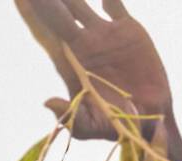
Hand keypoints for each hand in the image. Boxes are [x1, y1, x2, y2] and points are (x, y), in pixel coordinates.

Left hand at [16, 0, 170, 139]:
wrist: (149, 118)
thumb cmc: (113, 127)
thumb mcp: (88, 127)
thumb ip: (68, 117)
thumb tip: (47, 102)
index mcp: (68, 63)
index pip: (44, 33)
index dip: (32, 15)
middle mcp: (82, 45)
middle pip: (57, 14)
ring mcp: (103, 36)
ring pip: (81, 4)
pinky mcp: (128, 31)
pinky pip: (114, 4)